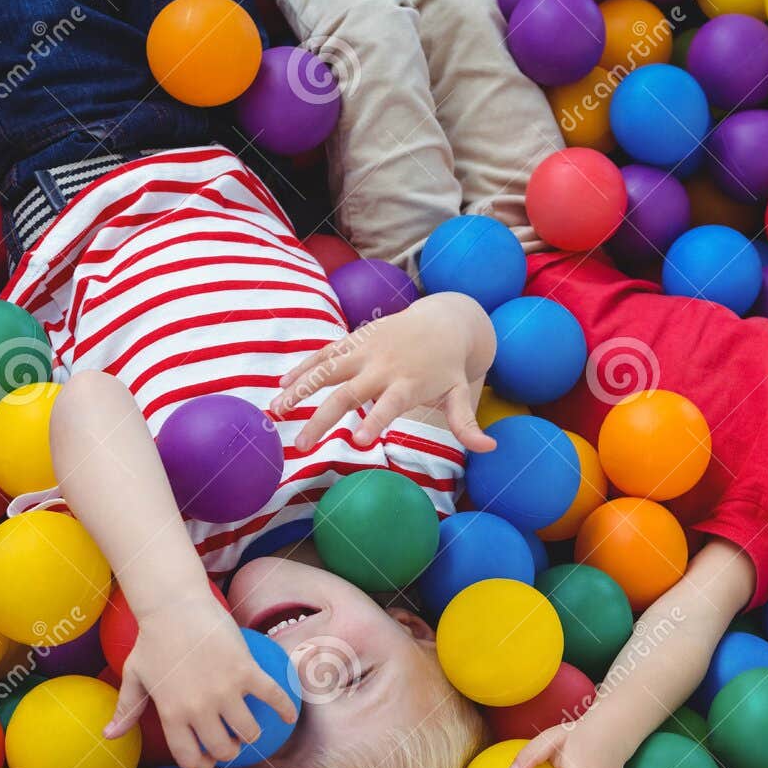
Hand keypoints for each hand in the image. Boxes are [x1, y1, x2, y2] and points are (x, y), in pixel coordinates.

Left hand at [106, 595, 297, 767]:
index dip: (201, 766)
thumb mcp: (134, 675)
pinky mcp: (245, 671)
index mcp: (172, 714)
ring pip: (249, 730)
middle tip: (232, 742)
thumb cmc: (152, 639)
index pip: (189, 757)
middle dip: (230, 752)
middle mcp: (199, 708)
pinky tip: (288, 718)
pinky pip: (272, 697)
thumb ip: (127, 708)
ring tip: (251, 728)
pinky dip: (285, 710)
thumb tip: (110, 734)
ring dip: (253, 735)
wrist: (174, 604)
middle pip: (223, 749)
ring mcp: (224, 690)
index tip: (209, 760)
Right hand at [271, 293, 496, 453]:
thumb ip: (468, 424)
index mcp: (407, 383)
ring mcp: (364, 351)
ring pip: (326, 370)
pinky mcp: (354, 341)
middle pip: (348, 394)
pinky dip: (303, 368)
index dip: (374, 421)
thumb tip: (490, 447)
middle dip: (323, 420)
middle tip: (302, 447)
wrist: (443, 319)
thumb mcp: (461, 394)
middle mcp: (382, 367)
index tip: (357, 442)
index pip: (388, 405)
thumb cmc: (449, 366)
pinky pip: (324, 354)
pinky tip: (281, 385)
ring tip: (276, 413)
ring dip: (300, 390)